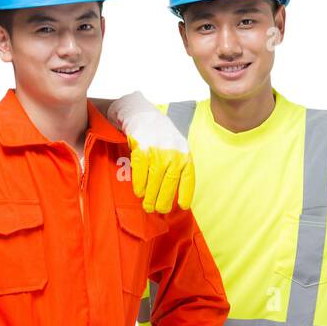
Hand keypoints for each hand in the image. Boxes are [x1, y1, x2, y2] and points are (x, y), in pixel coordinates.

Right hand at [108, 91, 194, 212]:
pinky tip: (139, 192)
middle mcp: (173, 154)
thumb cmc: (162, 136)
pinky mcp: (142, 151)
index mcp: (184, 155)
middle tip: (157, 209)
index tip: (182, 206)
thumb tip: (176, 192)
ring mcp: (157, 152)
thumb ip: (179, 166)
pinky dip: (139, 186)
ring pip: (154, 183)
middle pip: (169, 185)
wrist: (143, 116)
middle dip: (162, 201)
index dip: (186, 194)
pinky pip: (141, 174)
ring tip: (147, 206)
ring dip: (149, 198)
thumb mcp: (178, 148)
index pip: (188, 179)